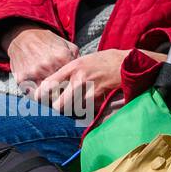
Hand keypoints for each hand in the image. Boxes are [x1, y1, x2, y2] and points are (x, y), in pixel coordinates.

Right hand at [6, 24, 77, 92]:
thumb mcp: (68, 46)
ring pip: (45, 95)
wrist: (24, 37)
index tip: (75, 91)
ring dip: (49, 98)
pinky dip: (36, 95)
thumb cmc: (49, 42)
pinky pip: (31, 93)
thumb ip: (77, 59)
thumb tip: (86, 75)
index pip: (73, 81)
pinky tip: (41, 92)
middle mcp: (48, 66)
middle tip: (65, 97)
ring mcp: (34, 72)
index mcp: (63, 57)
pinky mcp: (21, 78)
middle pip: (60, 90)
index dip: (75, 88)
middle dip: (63, 95)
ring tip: (53, 96)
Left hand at [32, 48, 168, 117]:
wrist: (130, 63)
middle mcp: (80, 80)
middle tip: (60, 106)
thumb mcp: (84, 59)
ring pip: (73, 111)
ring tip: (79, 104)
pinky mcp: (101, 100)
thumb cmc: (105, 61)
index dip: (40, 96)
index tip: (40, 99)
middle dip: (58, 108)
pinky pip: (87, 111)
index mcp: (73, 67)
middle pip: (58, 105)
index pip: (47, 86)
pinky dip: (87, 111)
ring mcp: (91, 92)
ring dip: (73, 110)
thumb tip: (50, 86)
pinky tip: (91, 103)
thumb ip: (68, 72)